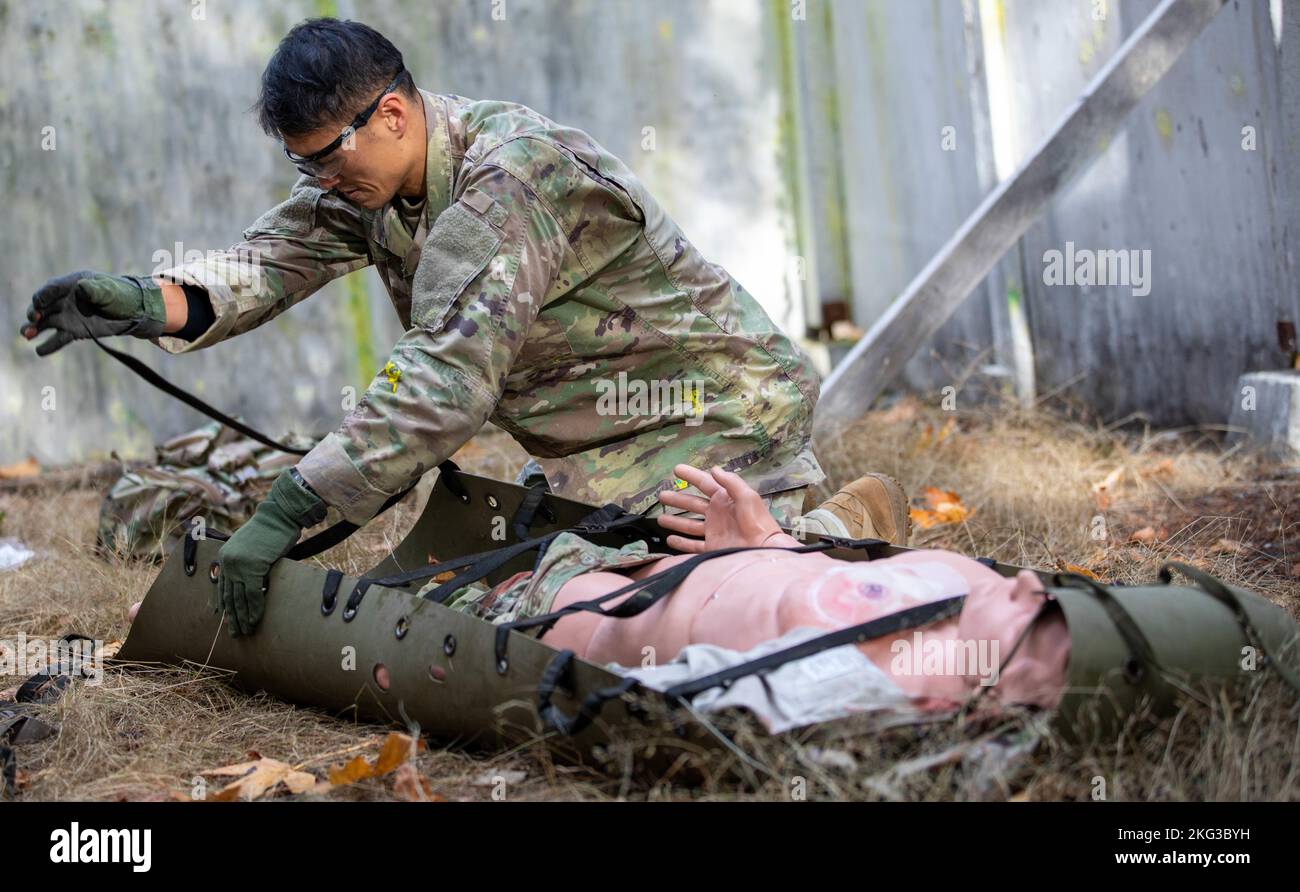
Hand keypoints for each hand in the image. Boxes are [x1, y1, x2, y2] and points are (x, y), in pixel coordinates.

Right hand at [20, 271, 166, 355]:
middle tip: (33, 319)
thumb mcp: (110, 291)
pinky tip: (39, 351)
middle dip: (34, 312)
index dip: (42, 296)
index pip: (51, 289)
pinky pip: (58, 339)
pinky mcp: (74, 331)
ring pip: (45, 322)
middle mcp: (65, 300)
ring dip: (33, 328)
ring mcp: (68, 316)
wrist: (135, 312)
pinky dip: (48, 345)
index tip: (38, 303)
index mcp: (72, 284)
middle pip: (42, 306)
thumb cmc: (121, 296)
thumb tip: (81, 288)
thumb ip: (95, 290)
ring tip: (27, 335)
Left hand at [216, 470, 325, 635]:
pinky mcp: (252, 568)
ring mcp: (239, 565)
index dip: (225, 605)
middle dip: (233, 617)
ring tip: (246, 631)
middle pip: (229, 596)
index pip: (222, 587)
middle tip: (235, 632)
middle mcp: (228, 562)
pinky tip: (256, 620)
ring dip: (243, 617)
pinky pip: (252, 594)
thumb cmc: (271, 531)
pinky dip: (255, 609)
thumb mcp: (253, 549)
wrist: (279, 516)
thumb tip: (252, 584)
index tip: (226, 620)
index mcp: (225, 557)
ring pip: (239, 598)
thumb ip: (248, 565)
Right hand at [655, 464, 783, 552]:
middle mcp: (717, 514)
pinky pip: (693, 545)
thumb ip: (730, 482)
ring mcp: (714, 531)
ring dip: (675, 522)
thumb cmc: (757, 521)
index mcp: (725, 499)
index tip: (676, 469)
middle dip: (677, 500)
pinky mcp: (712, 547)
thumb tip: (713, 469)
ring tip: (660, 519)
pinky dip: (681, 543)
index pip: (704, 483)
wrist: (762, 550)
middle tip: (661, 496)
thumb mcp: (747, 497)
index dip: (690, 475)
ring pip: (689, 525)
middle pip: (692, 504)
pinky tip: (670, 539)